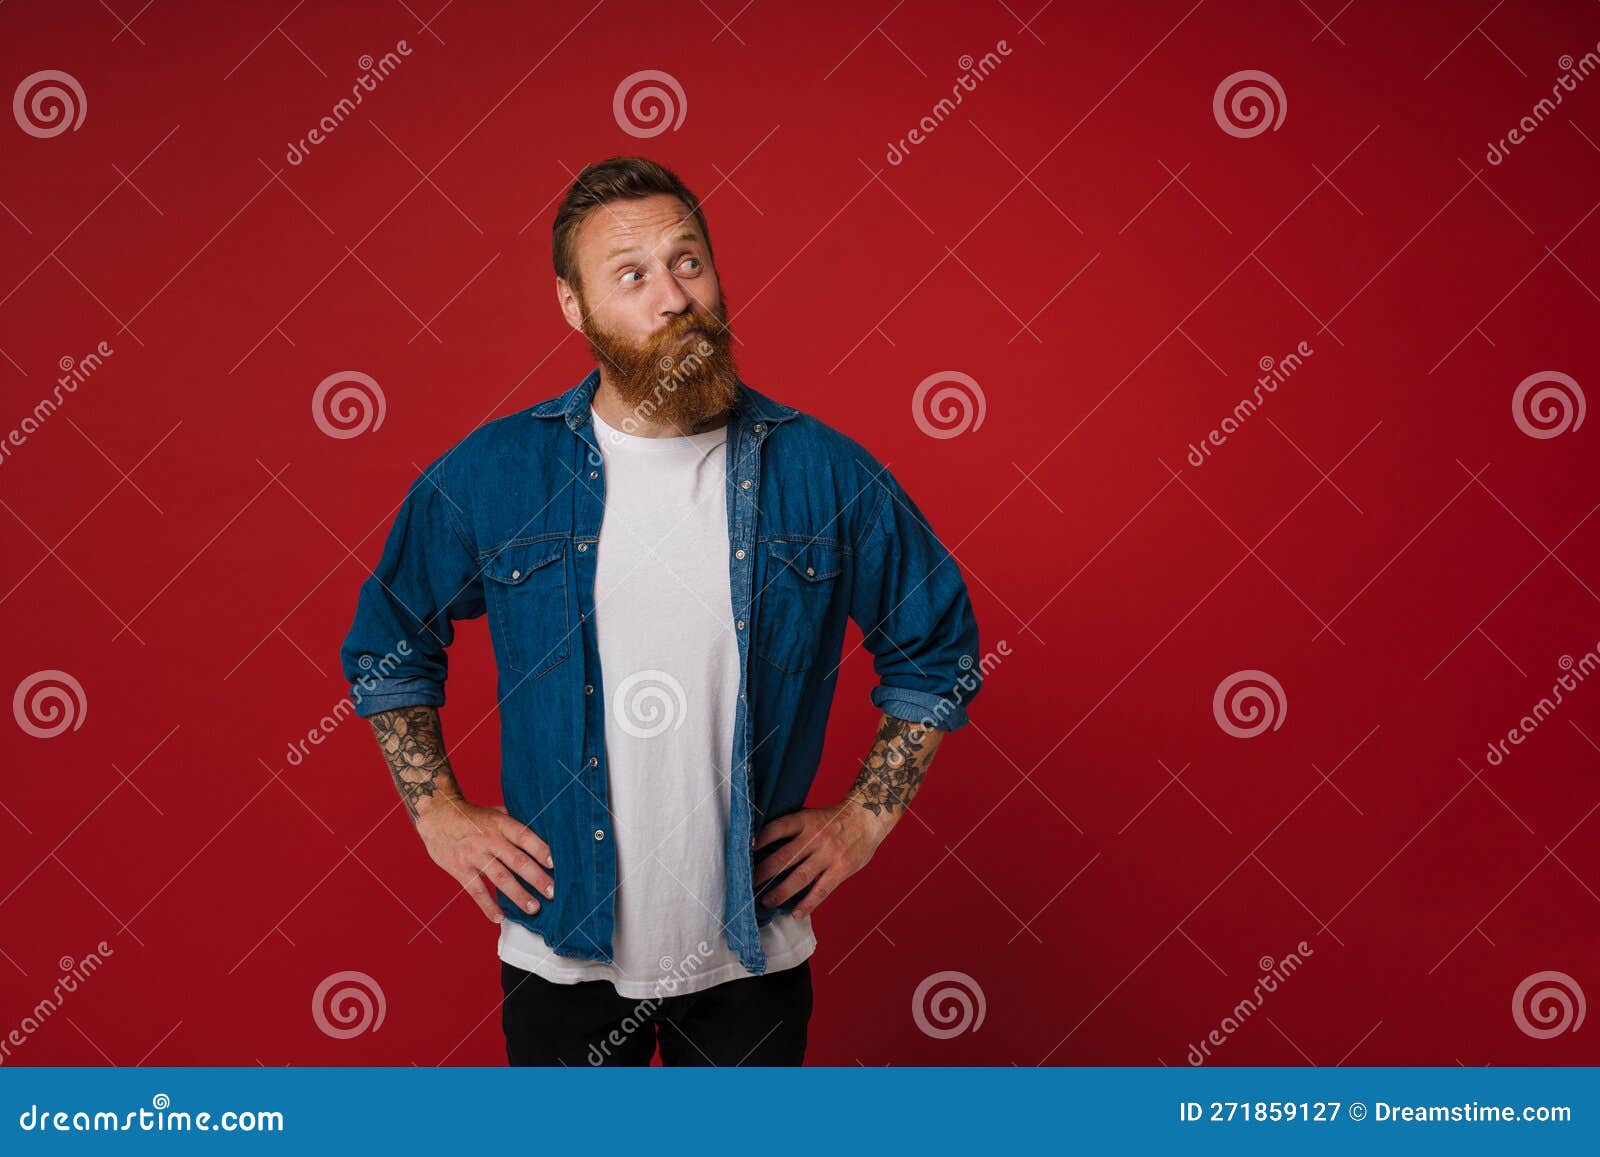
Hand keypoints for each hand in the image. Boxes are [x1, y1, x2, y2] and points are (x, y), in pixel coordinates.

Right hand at [414, 796, 554, 923]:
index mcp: (500, 823)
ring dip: (518, 895)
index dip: (539, 849)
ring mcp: (474, 855)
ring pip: (499, 878)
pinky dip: (487, 905)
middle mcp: (489, 839)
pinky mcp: (460, 869)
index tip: (554, 864)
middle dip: (536, 878)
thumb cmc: (473, 816)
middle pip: (516, 860)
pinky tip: (499, 918)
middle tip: (552, 893)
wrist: (437, 815)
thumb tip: (545, 834)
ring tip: (533, 908)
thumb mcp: (495, 812)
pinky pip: (476, 890)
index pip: (524, 836)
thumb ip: (516, 824)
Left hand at [752, 798, 888, 917]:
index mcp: (805, 820)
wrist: (868, 818)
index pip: (776, 829)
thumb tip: (766, 845)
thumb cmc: (836, 819)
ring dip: (779, 893)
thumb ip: (795, 829)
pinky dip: (807, 904)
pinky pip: (820, 891)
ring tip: (766, 902)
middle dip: (762, 874)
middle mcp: (814, 837)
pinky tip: (795, 913)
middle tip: (747, 885)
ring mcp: (828, 854)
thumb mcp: (813, 815)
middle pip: (783, 858)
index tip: (744, 854)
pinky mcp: (840, 869)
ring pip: (799, 878)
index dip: (758, 841)